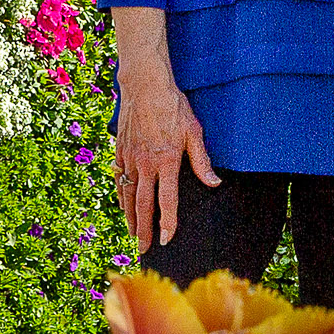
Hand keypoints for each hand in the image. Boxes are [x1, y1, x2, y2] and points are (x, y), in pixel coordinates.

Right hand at [113, 72, 217, 247]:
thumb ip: (202, 161)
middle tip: (144, 249)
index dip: (168, 223)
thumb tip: (214, 183)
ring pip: (128, 195)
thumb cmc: (173, 106)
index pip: (167, 201)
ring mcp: (130, 158)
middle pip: (143, 205)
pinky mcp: (120, 150)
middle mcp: (146, 164)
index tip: (167, 239)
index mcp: (167, 161)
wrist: (144, 85)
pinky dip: (120, 195)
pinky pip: (119, 178)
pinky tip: (122, 205)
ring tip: (132, 234)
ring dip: (130, 217)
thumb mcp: (194, 131)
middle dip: (144, 230)